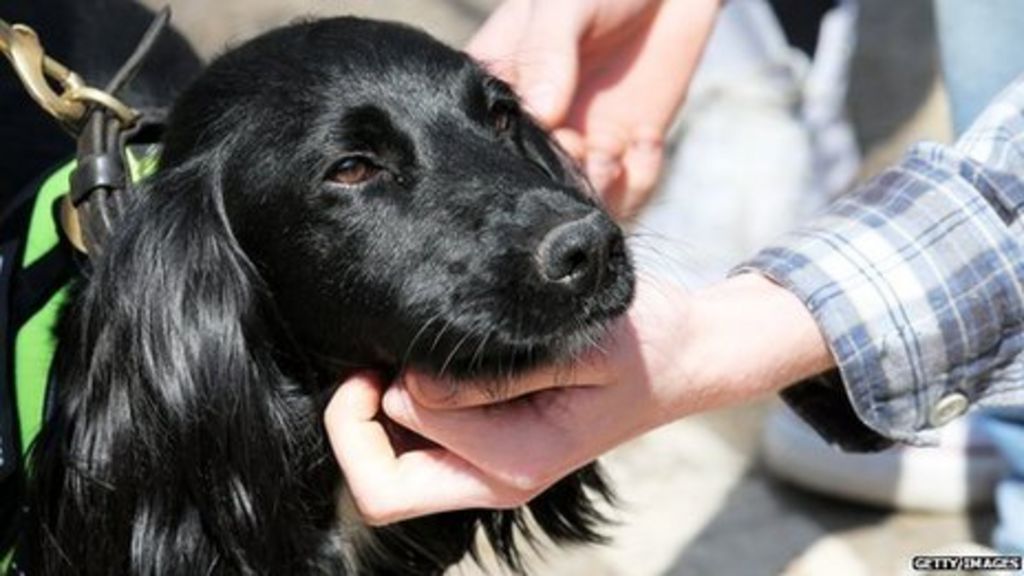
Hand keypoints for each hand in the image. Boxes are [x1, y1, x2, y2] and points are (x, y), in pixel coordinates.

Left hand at [325, 274, 833, 524]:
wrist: (684, 354)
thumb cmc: (641, 347)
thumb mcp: (582, 350)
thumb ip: (497, 378)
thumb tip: (411, 387)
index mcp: (516, 465)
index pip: (397, 462)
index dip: (381, 401)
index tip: (407, 349)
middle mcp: (497, 479)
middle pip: (381, 492)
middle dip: (354, 428)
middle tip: (371, 364)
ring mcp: (493, 467)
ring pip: (392, 471)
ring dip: (376, 414)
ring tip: (407, 352)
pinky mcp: (492, 444)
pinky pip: (419, 446)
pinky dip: (402, 407)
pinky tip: (428, 361)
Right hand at [468, 0, 719, 218]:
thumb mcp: (563, 4)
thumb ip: (546, 53)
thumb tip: (541, 113)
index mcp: (502, 88)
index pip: (484, 138)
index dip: (507, 153)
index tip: (540, 137)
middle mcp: (539, 125)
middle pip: (531, 181)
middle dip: (554, 179)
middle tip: (580, 149)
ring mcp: (584, 142)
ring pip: (578, 197)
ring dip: (595, 191)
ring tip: (612, 158)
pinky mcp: (630, 151)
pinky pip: (629, 192)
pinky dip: (638, 181)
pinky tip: (645, 141)